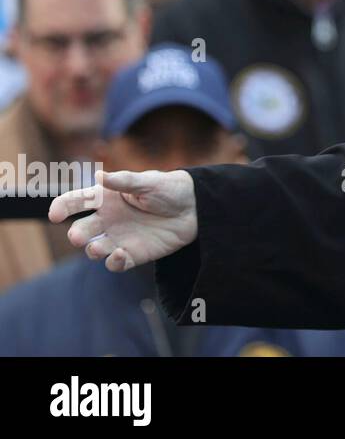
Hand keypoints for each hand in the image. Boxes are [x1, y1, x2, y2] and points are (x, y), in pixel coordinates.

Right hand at [49, 169, 197, 271]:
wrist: (196, 207)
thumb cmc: (170, 189)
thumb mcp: (149, 181)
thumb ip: (125, 181)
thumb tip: (99, 175)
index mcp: (106, 198)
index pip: (76, 202)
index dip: (62, 207)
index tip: (55, 214)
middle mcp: (108, 219)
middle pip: (82, 230)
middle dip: (77, 235)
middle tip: (79, 237)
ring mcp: (119, 237)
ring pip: (95, 249)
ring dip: (92, 250)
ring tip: (97, 248)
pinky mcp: (133, 254)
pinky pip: (116, 263)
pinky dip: (113, 262)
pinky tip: (120, 254)